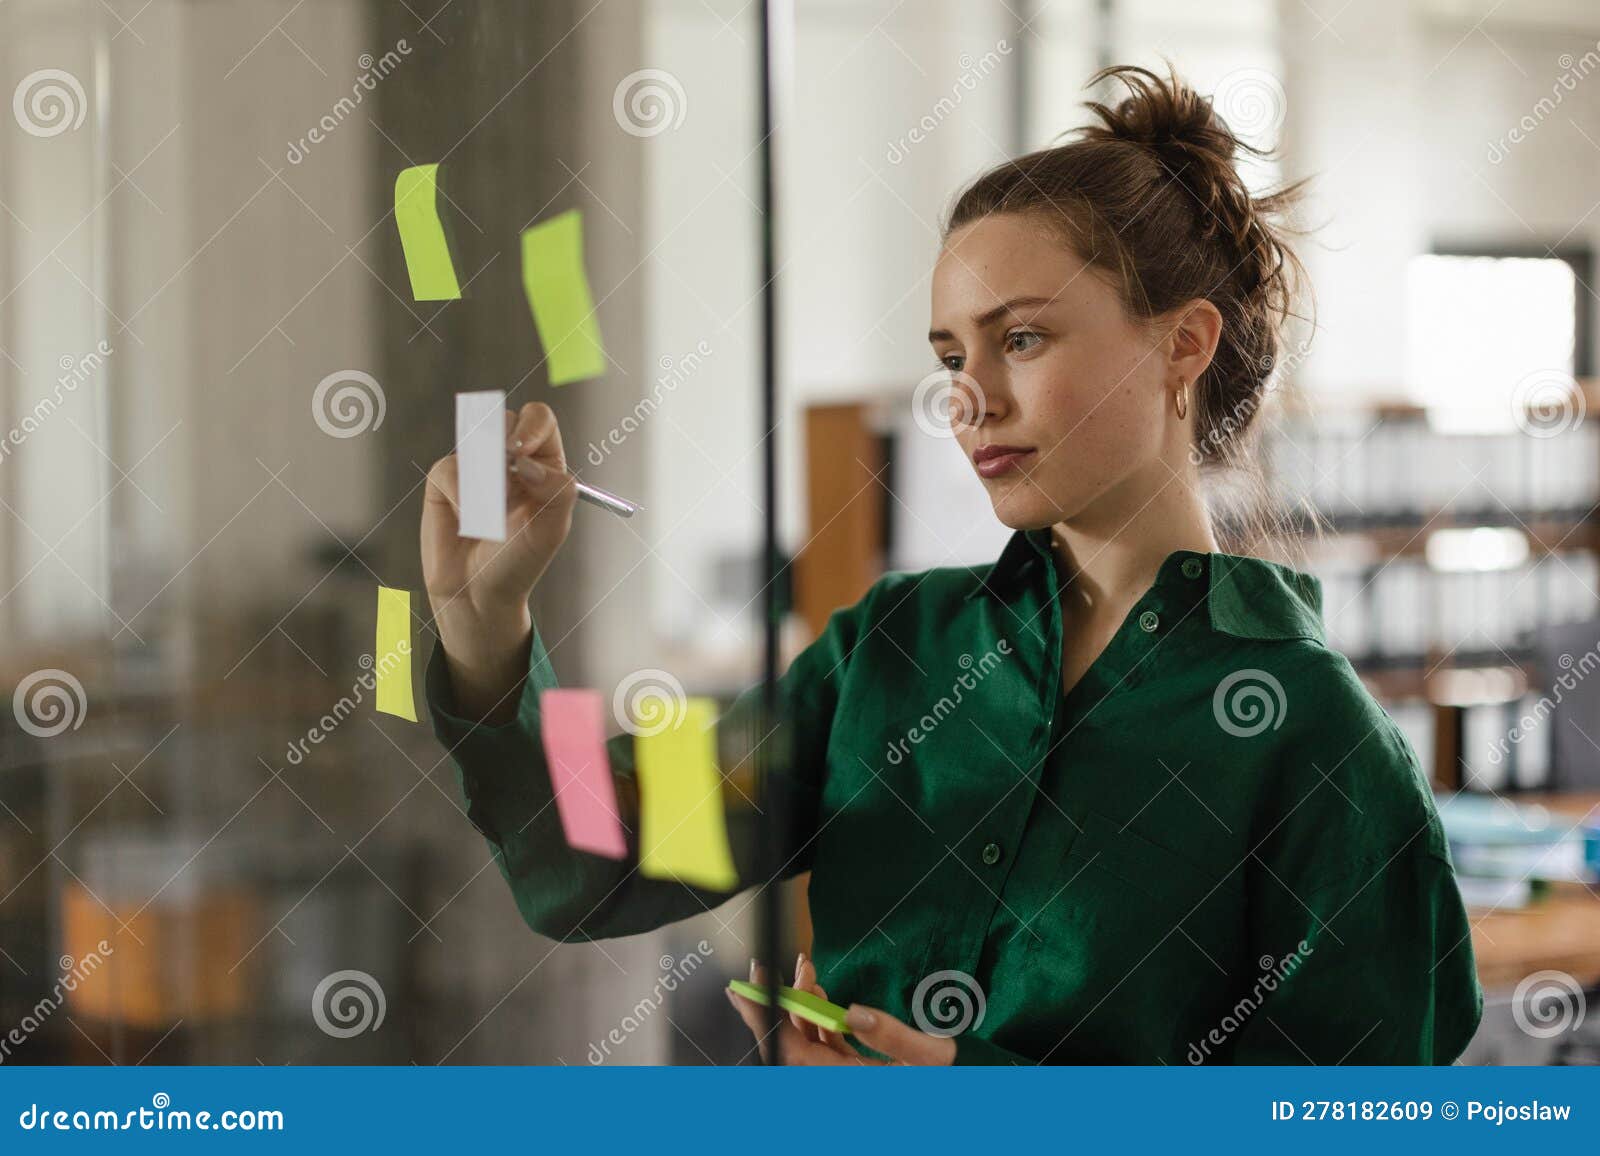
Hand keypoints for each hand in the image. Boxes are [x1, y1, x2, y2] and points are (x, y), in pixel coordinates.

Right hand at [423, 402, 577, 616]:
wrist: (478, 593)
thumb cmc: (519, 561)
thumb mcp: (551, 529)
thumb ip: (555, 489)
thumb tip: (525, 461)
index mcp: (542, 463)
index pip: (539, 419)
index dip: (531, 425)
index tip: (521, 450)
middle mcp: (510, 459)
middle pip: (504, 420)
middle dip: (503, 449)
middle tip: (504, 479)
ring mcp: (476, 465)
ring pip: (475, 443)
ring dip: (485, 481)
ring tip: (490, 517)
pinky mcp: (445, 479)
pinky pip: (449, 469)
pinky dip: (461, 497)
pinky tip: (467, 522)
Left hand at [725, 954, 956, 1065]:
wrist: (971, 1090)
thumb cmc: (955, 1081)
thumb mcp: (932, 1059)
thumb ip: (893, 1037)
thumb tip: (852, 1011)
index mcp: (849, 1084)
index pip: (789, 1053)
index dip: (764, 1019)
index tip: (748, 989)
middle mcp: (838, 1083)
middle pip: (788, 1045)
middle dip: (773, 1003)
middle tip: (758, 969)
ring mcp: (843, 1076)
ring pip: (806, 1038)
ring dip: (800, 1002)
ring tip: (804, 967)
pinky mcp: (852, 1068)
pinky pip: (823, 1041)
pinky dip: (817, 1013)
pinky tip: (819, 990)